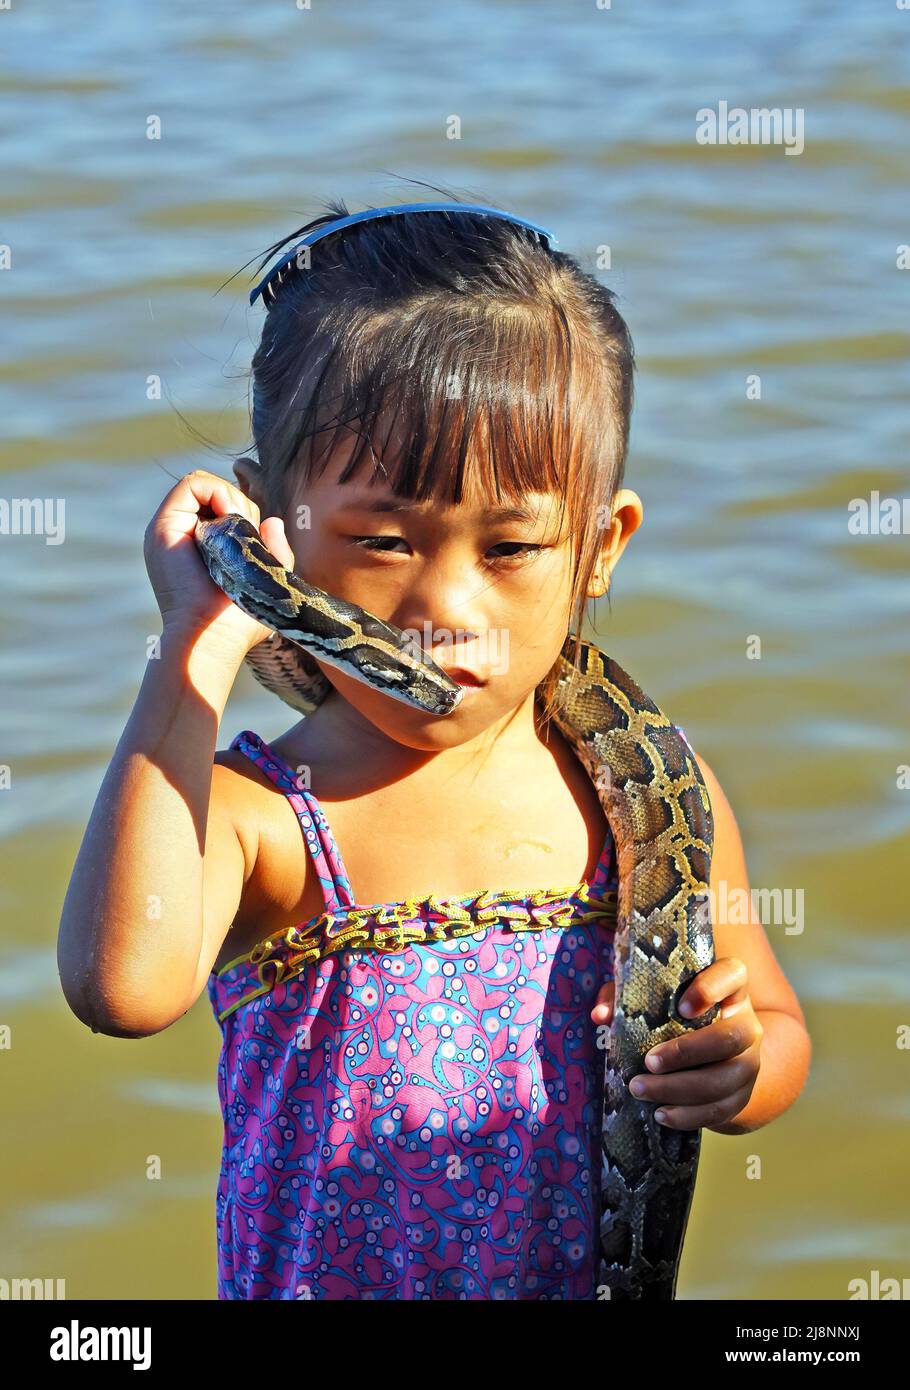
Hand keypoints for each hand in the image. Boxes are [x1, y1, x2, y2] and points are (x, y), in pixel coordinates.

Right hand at [144, 468, 296, 663]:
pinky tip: (230, 516)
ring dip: (231, 498)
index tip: (256, 536)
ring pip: (205, 484)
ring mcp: (170, 529)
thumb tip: (272, 522)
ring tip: (239, 529)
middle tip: (249, 534)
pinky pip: (191, 483)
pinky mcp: (163, 525)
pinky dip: (217, 491)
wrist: (211, 638)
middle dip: (242, 504)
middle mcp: (181, 535)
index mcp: (200, 547)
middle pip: (215, 493)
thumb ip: (274, 551)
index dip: (245, 510)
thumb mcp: (265, 582)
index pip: (222, 507)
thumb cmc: (238, 623)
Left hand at [590, 956, 763, 1130]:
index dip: (710, 989)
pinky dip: (689, 1115)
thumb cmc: (674, 1015)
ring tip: (640, 1090)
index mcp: (729, 988)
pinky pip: (721, 1109)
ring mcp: (749, 1061)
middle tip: (649, 1061)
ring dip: (679, 1089)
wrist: (715, 1056)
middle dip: (687, 1052)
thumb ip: (623, 998)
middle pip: (731, 1037)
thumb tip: (601, 1014)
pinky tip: (661, 1114)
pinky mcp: (742, 1094)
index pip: (732, 975)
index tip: (680, 1007)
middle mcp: (747, 1023)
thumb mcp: (652, 998)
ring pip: (724, 1079)